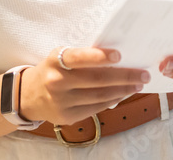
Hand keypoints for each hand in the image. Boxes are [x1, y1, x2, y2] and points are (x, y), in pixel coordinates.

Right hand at [19, 46, 149, 125]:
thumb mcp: (60, 57)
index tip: (119, 55)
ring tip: (137, 84)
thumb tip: (117, 58)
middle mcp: (57, 82)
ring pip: (99, 96)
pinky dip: (112, 100)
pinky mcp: (67, 116)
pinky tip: (122, 94)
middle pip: (96, 80)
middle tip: (143, 73)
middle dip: (124, 76)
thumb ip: (81, 57)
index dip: (99, 57)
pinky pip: (96, 108)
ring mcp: (62, 102)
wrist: (29, 95)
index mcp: (55, 61)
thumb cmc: (53, 70)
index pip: (78, 57)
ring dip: (123, 90)